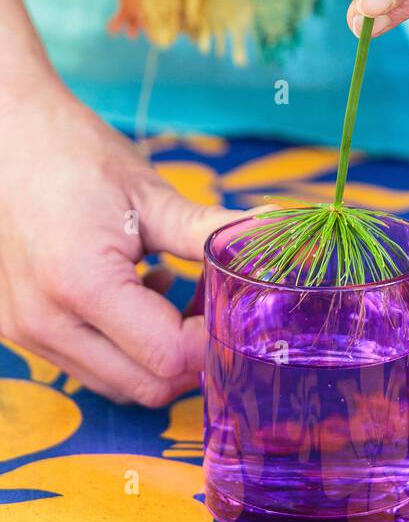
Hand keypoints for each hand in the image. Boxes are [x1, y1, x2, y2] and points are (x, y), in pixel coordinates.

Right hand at [0, 81, 240, 404]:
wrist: (6, 135)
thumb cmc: (75, 155)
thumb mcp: (151, 194)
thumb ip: (211, 232)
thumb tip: (269, 237)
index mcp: (81, 284)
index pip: (168, 355)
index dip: (214, 339)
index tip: (236, 306)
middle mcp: (46, 322)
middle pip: (145, 386)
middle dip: (193, 356)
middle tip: (216, 305)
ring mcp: (26, 331)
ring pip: (116, 384)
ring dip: (159, 355)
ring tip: (178, 293)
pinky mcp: (17, 328)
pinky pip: (86, 364)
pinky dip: (125, 347)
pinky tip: (140, 291)